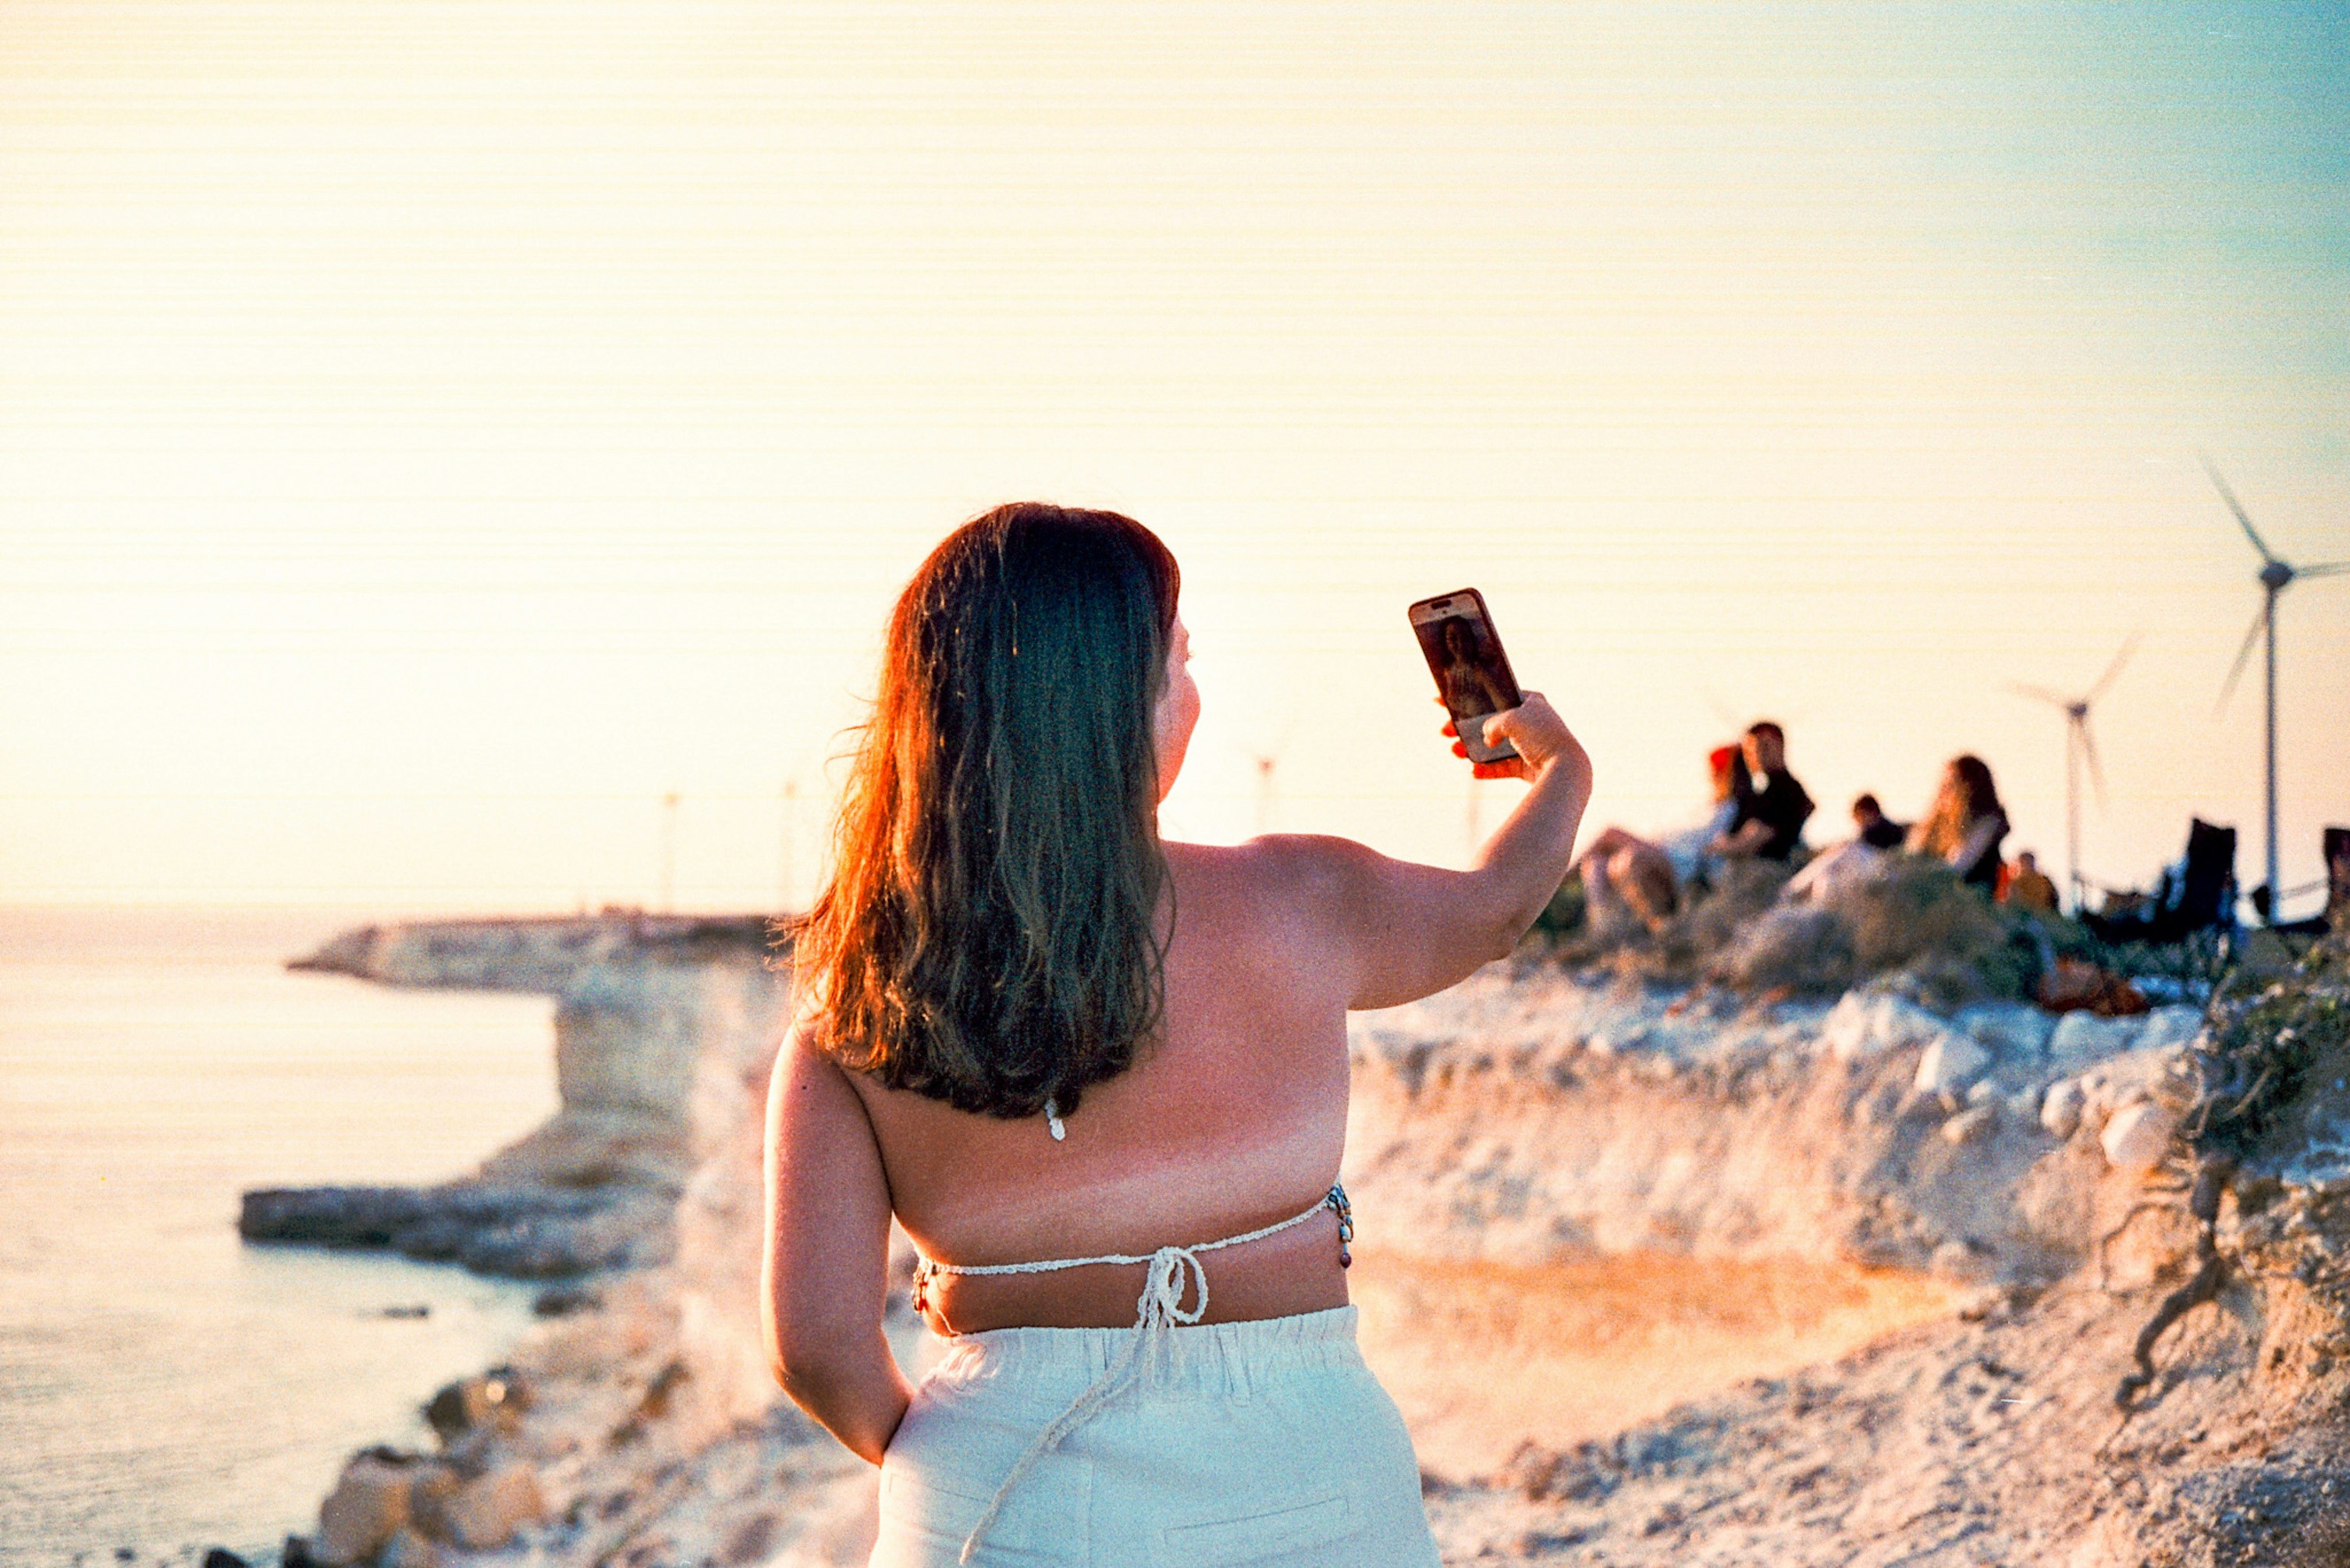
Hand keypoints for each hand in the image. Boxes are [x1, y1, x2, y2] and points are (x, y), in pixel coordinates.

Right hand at [1443, 692, 1584, 782]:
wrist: (1564, 767)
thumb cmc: (1542, 736)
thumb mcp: (1511, 719)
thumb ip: (1492, 724)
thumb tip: (1487, 737)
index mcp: (1530, 702)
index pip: (1495, 697)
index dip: (1471, 698)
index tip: (1446, 701)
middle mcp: (1530, 722)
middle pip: (1490, 723)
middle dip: (1465, 728)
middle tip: (1444, 731)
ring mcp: (1529, 745)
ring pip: (1493, 746)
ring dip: (1472, 749)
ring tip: (1455, 752)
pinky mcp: (1528, 766)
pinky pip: (1502, 767)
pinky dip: (1487, 769)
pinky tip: (1473, 771)